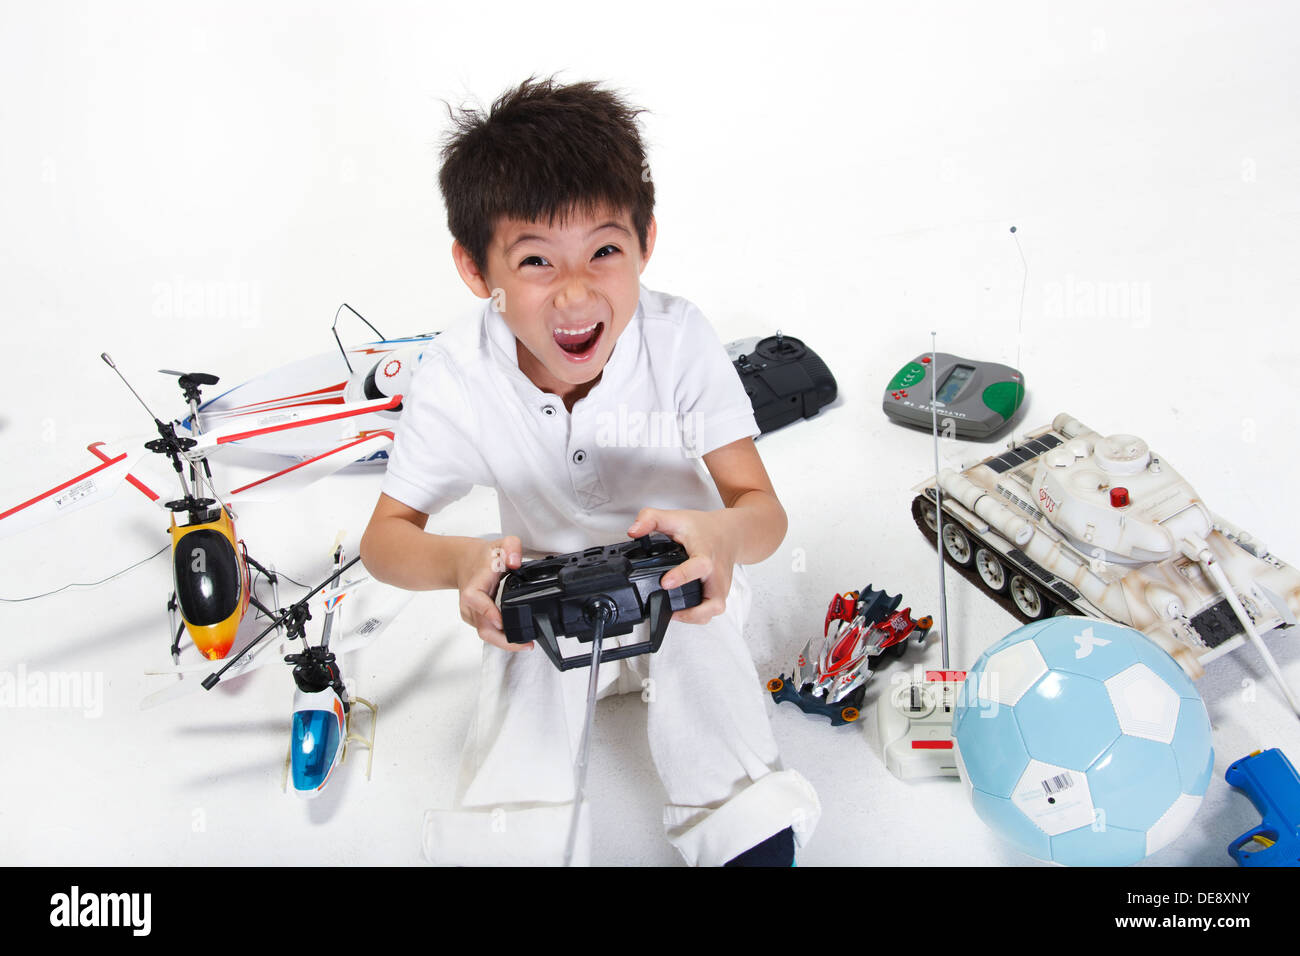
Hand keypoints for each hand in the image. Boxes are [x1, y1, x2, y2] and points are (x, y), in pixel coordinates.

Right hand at [456, 535, 528, 650]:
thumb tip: (515, 562)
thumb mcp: (501, 544)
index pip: (477, 602)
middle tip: (526, 644)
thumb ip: (512, 547)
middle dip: (504, 641)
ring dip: (505, 642)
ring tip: (525, 643)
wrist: (464, 561)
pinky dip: (501, 637)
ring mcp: (470, 614)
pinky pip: (487, 632)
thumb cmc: (483, 556)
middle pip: (484, 629)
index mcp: (473, 587)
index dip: (489, 613)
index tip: (501, 622)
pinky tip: (515, 635)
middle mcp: (469, 604)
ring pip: (486, 634)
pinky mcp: (474, 620)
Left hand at [626, 508, 736, 624]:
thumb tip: (633, 531)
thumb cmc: (704, 528)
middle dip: (693, 611)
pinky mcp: (720, 594)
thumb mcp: (676, 517)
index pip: (699, 566)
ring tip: (674, 613)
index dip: (682, 576)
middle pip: (714, 601)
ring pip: (714, 610)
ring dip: (695, 617)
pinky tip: (682, 612)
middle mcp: (716, 574)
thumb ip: (651, 519)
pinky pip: (712, 612)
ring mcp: (720, 587)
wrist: (730, 534)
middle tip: (670, 610)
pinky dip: (698, 616)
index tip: (665, 582)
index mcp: (705, 553)